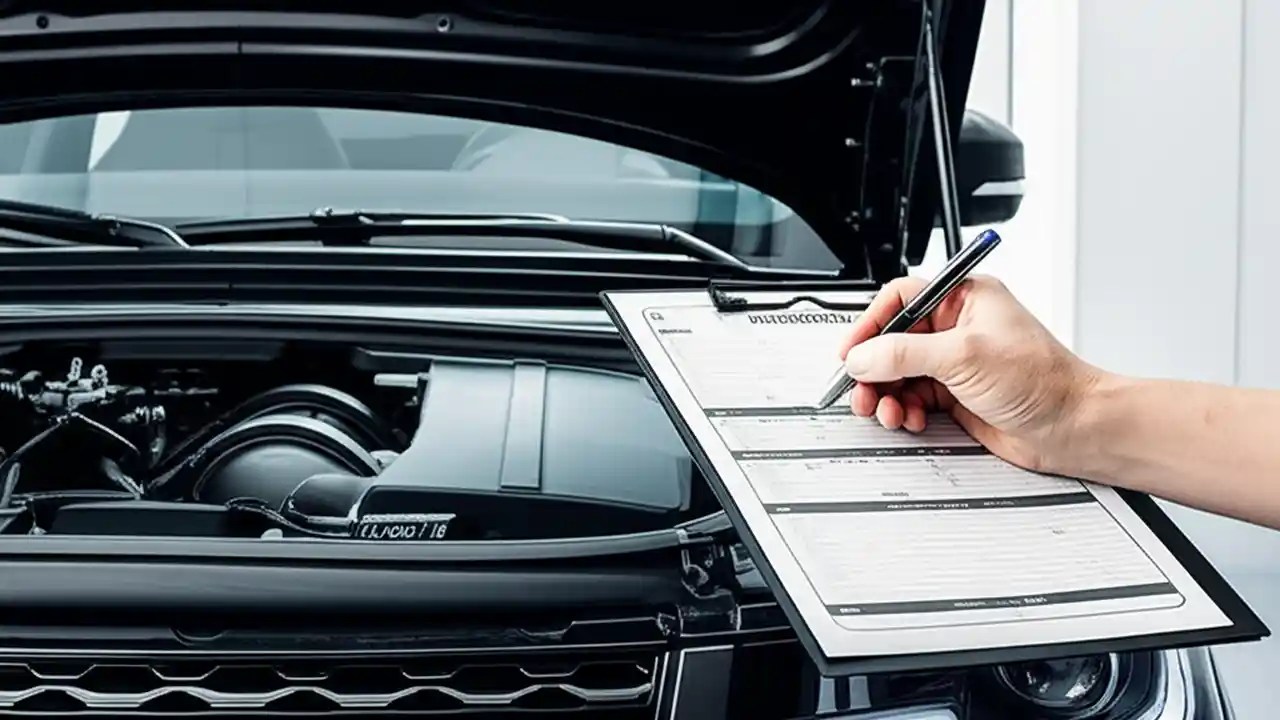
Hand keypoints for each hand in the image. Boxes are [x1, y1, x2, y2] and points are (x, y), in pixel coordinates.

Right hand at [837, 275, 1100, 473]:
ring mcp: (955, 363)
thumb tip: (863, 356)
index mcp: (963, 299)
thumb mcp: (964, 355)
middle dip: (873, 368)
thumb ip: (904, 353)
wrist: (1074, 427)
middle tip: (860, 389)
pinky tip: (909, 418)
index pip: (900, 300)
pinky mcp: (956, 395)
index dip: (870, 324)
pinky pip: (912, 399)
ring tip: (884, 411)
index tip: (852, 352)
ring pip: (898, 374)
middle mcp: (956, 328)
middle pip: (892, 341)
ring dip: (885, 394)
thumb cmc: (1043, 380)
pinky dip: (903, 411)